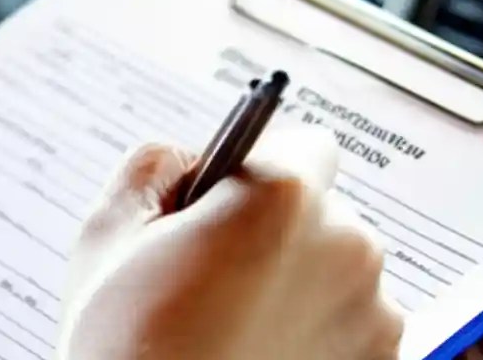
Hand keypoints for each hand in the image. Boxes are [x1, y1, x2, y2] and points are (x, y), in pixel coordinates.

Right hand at [59, 125, 402, 359]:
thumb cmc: (128, 349)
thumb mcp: (108, 230)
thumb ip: (155, 164)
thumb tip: (191, 158)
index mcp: (286, 196)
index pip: (306, 143)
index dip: (261, 168)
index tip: (231, 202)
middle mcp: (349, 246)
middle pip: (325, 210)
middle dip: (280, 229)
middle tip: (219, 275)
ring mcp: (375, 313)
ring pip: (340, 270)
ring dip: (304, 283)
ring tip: (238, 325)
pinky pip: (353, 324)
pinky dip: (320, 333)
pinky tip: (264, 353)